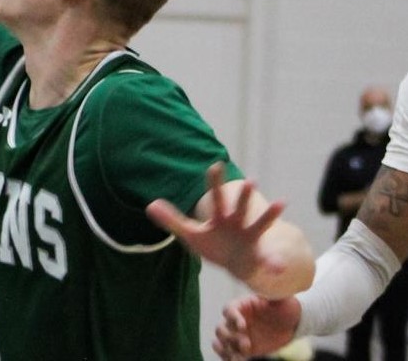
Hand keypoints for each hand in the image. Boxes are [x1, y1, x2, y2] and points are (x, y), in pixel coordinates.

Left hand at [147, 164, 290, 286]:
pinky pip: (269, 260)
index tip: (216, 165)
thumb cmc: (215, 246)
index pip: (217, 198)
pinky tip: (279, 267)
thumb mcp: (191, 235)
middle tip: (250, 181)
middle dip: (245, 197)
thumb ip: (172, 220)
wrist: (236, 265)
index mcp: (221, 219)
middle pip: (240, 208)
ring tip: (281, 202)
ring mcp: (250, 239)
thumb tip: (150, 205)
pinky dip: (274, 263)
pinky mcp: (258, 256)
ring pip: (260, 225)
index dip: (215, 183)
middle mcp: (238, 225)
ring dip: (269, 216)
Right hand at [213, 294, 300, 360]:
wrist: (292, 324)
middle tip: (247, 344)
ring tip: (239, 356)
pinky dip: (228, 357)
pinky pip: (228, 353)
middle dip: (230, 338)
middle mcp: (235, 321)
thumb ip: (273, 293)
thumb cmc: (285, 307)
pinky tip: (238, 360)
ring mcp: (237, 335)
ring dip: (226, 349)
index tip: (244, 326)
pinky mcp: (243, 349)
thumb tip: (267, 286)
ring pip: (221, 342)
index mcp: (241, 306)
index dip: (233, 318)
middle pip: (221, 328)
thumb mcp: (282, 299)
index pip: (228, 310)